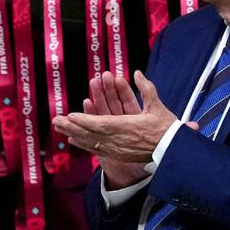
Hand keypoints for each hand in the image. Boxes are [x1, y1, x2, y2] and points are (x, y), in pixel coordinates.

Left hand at [52, 70, 179, 165]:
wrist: (174, 152)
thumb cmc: (167, 129)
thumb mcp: (158, 106)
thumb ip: (146, 89)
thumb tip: (136, 73)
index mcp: (128, 127)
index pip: (101, 124)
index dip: (85, 120)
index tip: (70, 115)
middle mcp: (119, 141)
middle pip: (91, 134)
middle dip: (72, 127)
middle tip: (55, 121)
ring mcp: (118, 150)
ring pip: (91, 143)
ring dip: (74, 135)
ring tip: (59, 128)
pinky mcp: (119, 156)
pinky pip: (97, 151)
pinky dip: (84, 145)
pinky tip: (73, 141)